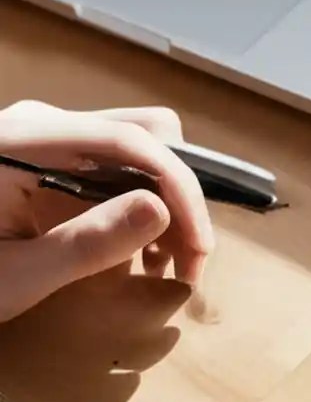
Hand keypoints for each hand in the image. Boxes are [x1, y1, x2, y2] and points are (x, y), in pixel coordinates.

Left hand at [0, 101, 214, 321]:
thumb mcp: (14, 276)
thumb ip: (85, 243)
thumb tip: (163, 211)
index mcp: (23, 141)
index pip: (130, 140)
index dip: (178, 188)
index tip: (200, 246)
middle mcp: (43, 125)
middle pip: (145, 134)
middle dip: (178, 195)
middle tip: (188, 260)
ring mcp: (48, 139)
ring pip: (139, 150)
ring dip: (166, 203)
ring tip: (166, 265)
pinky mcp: (52, 160)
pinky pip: (116, 168)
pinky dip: (141, 205)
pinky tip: (137, 251)